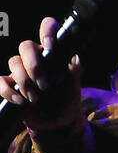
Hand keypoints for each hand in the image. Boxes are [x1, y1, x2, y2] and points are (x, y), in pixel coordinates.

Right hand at [0, 15, 83, 132]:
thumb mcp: (74, 86)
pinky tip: (21, 101)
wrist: (58, 123)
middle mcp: (34, 58)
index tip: (49, 46)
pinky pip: (1, 81)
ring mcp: (21, 71)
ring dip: (25, 81)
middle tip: (45, 85)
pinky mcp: (11, 85)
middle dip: (34, 66)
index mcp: (51, 53)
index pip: (47, 29)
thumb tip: (75, 59)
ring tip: (36, 98)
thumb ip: (74, 71)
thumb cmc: (66, 100)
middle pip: (25, 46)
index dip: (46, 31)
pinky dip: (8, 91)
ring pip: (13, 62)